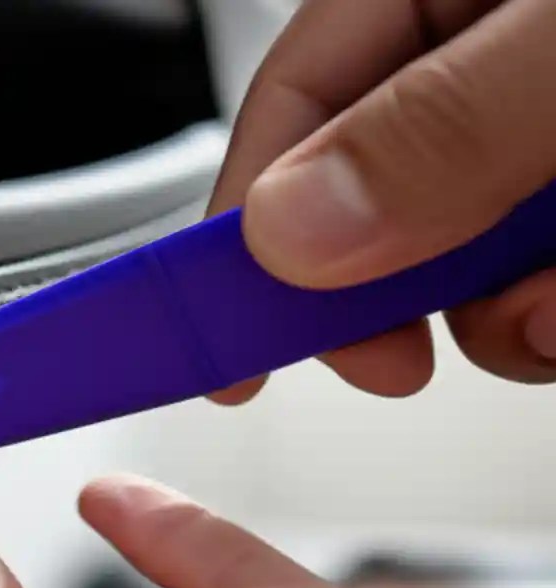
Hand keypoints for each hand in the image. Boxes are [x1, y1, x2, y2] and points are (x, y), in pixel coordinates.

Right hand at [207, 0, 555, 405]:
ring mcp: (539, 133)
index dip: (244, 228)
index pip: (298, 100)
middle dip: (384, 289)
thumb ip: (440, 124)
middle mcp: (484, 62)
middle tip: (393, 362)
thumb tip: (295, 228)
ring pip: (464, 255)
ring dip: (497, 314)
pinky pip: (538, 282)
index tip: (227, 346)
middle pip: (370, 194)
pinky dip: (551, 314)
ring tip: (553, 316)